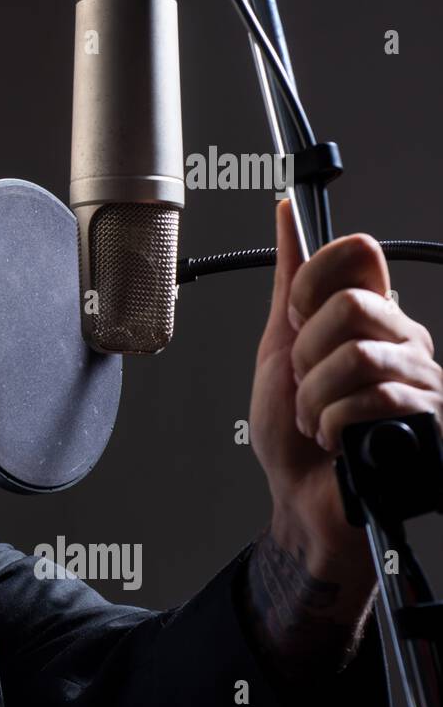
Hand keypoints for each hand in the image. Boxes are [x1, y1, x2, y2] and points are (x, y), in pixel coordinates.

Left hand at [250, 200, 440, 586]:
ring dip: (314, 399)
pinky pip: (370, 402)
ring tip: (319, 420)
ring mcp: (422, 380)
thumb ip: (288, 278)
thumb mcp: (278, 344)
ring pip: (355, 357)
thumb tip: (286, 210)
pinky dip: (332, 427)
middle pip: (350, 305)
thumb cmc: (291, 430)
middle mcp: (404, 340)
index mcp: (372, 315)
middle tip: (308, 384)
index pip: (359, 252)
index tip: (295, 320)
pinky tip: (337, 440)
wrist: (300, 496)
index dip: (312, 282)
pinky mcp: (427, 420)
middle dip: (305, 354)